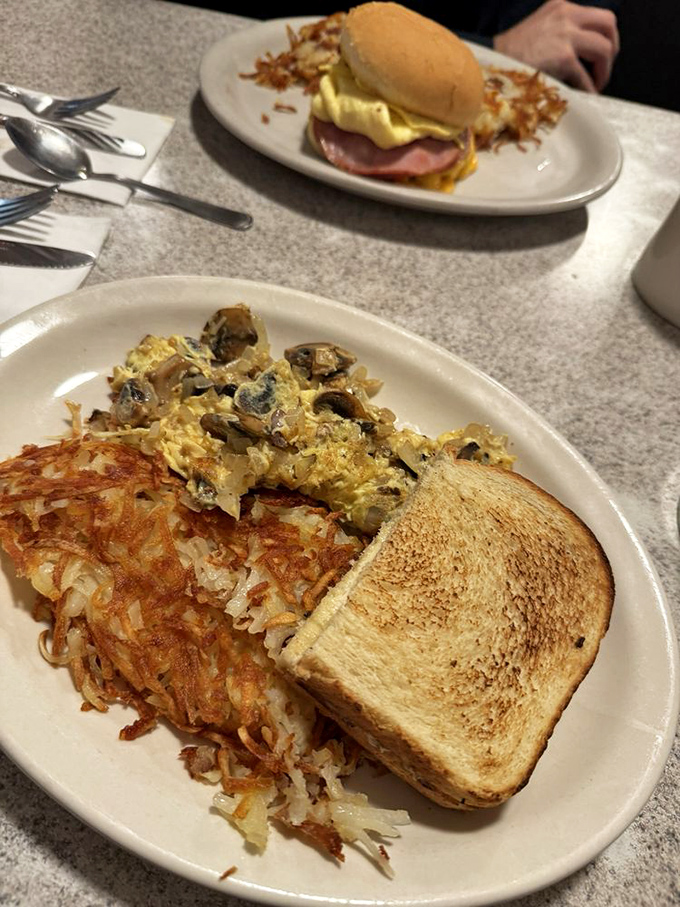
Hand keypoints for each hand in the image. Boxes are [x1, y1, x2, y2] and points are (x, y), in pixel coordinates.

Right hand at [493, 0, 619, 92]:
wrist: (490, 64)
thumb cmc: (509, 54)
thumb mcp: (537, 28)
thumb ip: (559, 31)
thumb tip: (580, 51)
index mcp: (560, 6)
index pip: (596, 16)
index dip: (603, 37)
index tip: (599, 56)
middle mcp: (566, 15)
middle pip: (608, 25)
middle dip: (612, 49)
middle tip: (603, 68)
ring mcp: (566, 35)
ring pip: (604, 48)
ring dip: (604, 71)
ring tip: (595, 85)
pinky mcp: (563, 57)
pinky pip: (586, 76)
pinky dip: (588, 89)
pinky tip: (583, 96)